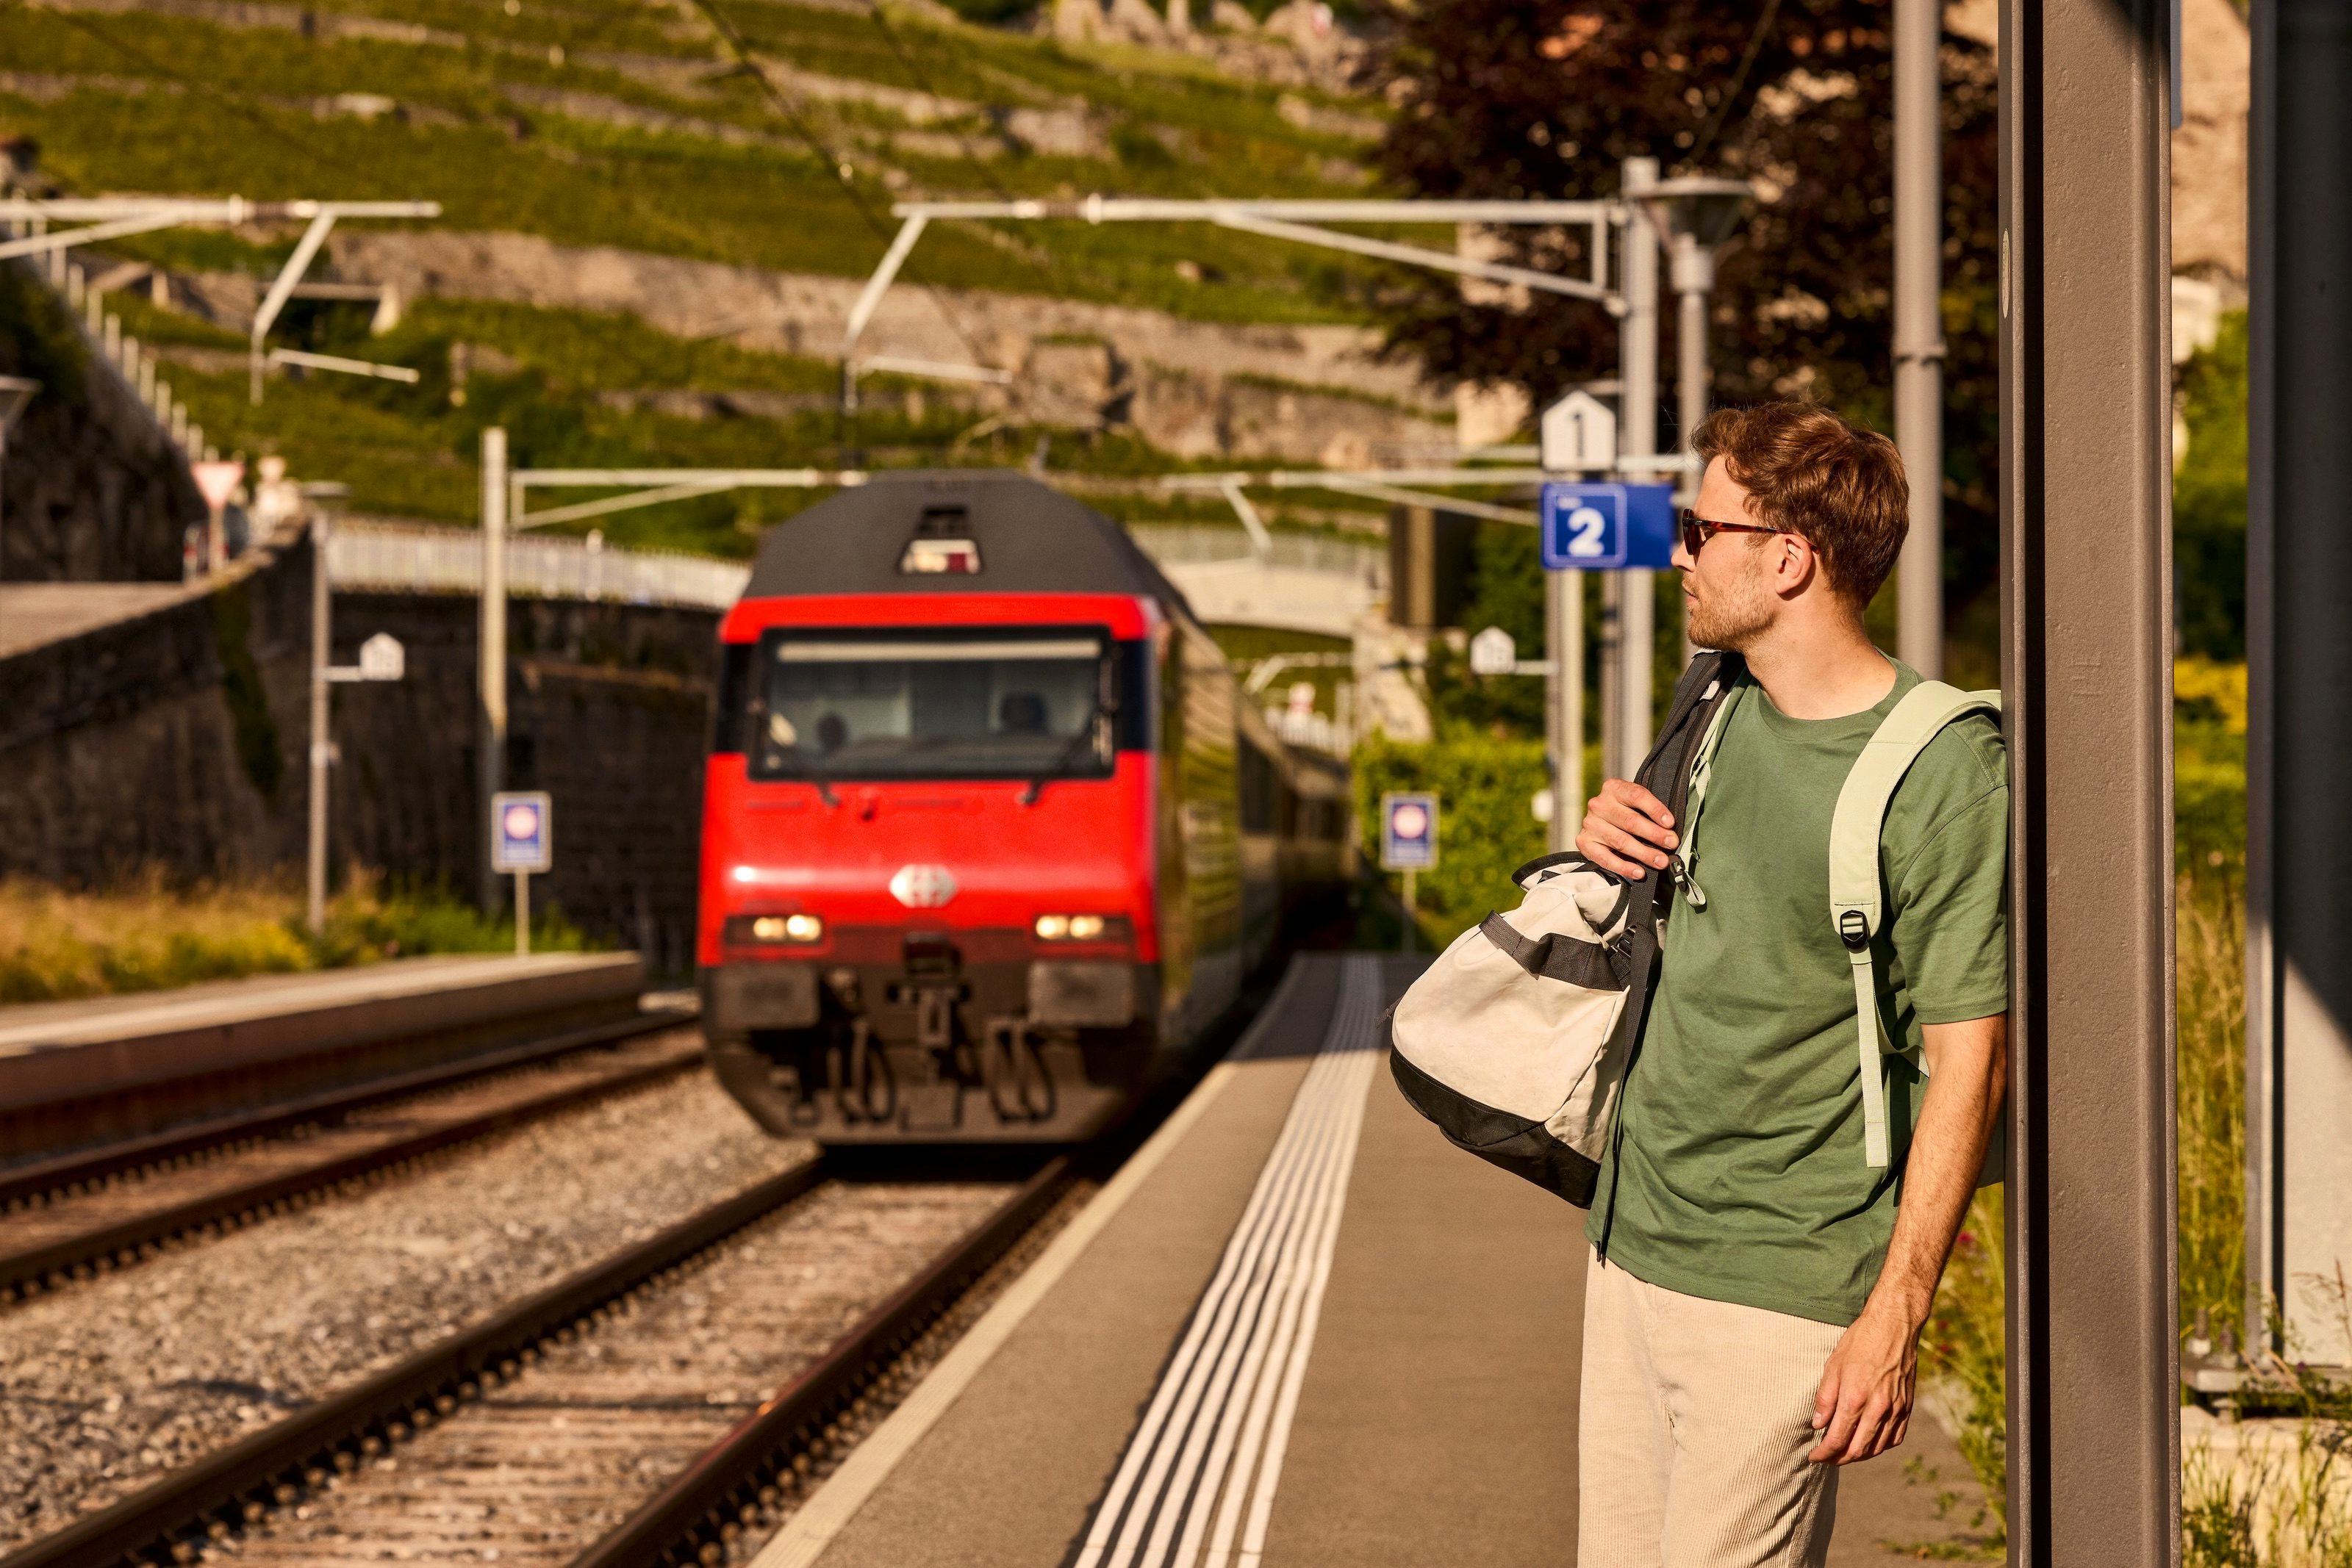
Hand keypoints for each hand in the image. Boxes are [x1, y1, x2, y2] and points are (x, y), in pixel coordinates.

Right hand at [1575, 779, 1677, 880]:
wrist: (1601, 821)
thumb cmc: (1624, 811)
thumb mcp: (1636, 803)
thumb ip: (1650, 811)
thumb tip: (1670, 830)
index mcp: (1614, 788)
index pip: (1636, 796)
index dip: (1655, 810)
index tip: (1670, 823)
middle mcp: (1599, 804)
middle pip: (1630, 821)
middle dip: (1654, 834)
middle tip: (1671, 843)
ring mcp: (1590, 824)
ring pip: (1620, 841)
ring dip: (1644, 853)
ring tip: (1660, 861)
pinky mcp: (1585, 843)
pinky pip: (1606, 858)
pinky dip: (1624, 867)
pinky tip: (1638, 872)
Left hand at [1807, 1303, 1917, 1464]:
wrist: (1895, 1326)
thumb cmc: (1860, 1342)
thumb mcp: (1833, 1365)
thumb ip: (1825, 1398)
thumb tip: (1818, 1425)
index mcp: (1856, 1398)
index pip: (1837, 1439)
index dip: (1823, 1453)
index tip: (1813, 1457)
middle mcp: (1878, 1408)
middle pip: (1858, 1449)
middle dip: (1839, 1459)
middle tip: (1826, 1459)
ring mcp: (1896, 1409)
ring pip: (1877, 1447)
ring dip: (1859, 1456)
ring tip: (1844, 1453)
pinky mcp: (1907, 1407)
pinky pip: (1895, 1438)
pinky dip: (1880, 1446)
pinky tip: (1869, 1443)